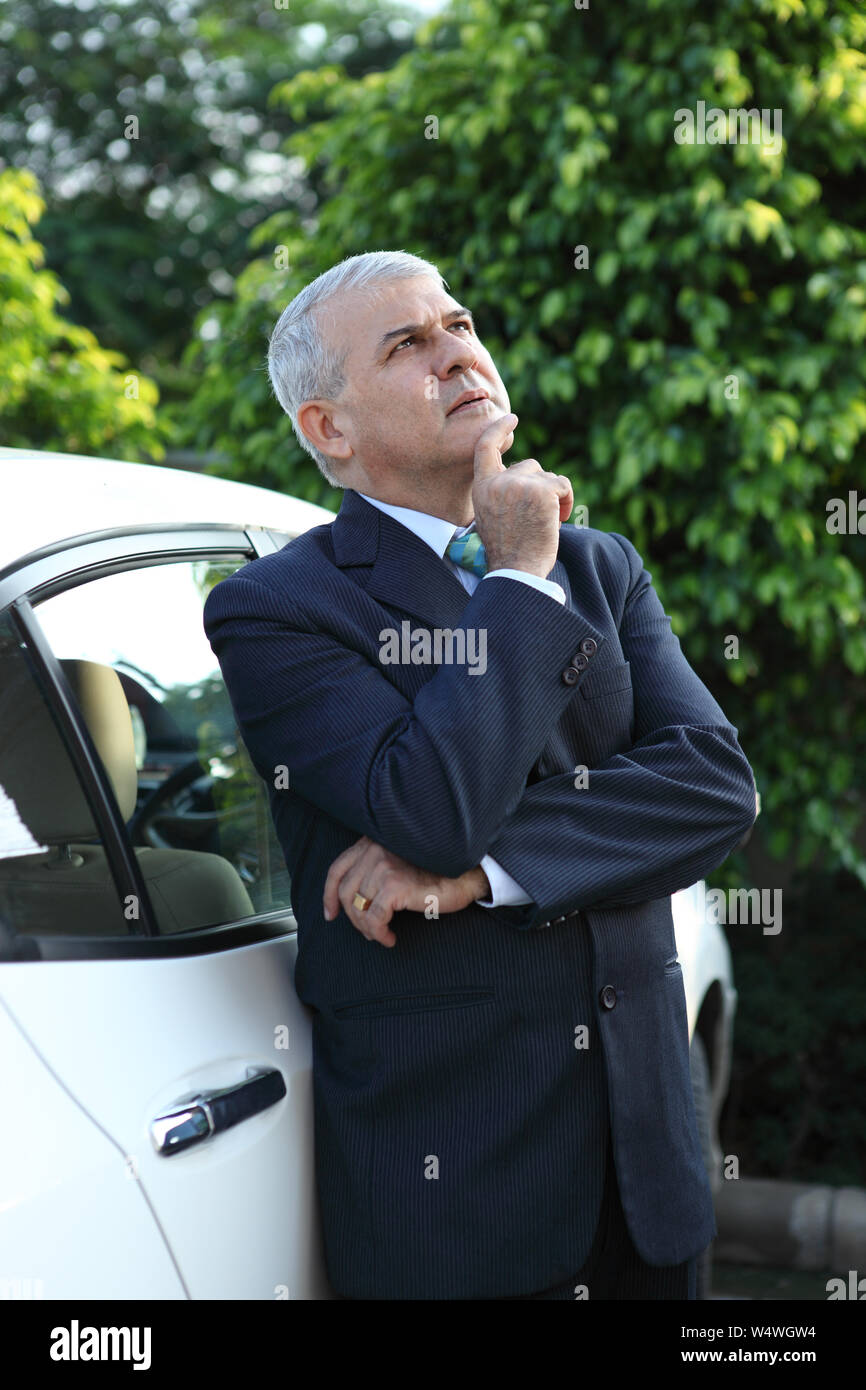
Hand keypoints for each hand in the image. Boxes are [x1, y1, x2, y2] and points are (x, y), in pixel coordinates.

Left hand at [322, 836, 490, 946]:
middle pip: (345, 891)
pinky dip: (378, 933)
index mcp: (372, 842)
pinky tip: (389, 938)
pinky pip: (375, 918)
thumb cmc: (438, 869)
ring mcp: (383, 867)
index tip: (331, 914)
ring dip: (367, 929)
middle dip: (352, 918)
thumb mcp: (400, 860)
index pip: (337, 868)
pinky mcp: (395, 885)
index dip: (329, 894)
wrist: (468, 872)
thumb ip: (376, 866)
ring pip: (358, 908)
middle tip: (367, 931)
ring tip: (381, 935)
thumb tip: (355, 896)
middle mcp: (374, 850)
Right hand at [472, 412, 573, 578]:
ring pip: (548, 476)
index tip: (511, 418)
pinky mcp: (541, 491)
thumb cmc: (509, 552)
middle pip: (529, 466)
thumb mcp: (492, 516)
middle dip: (541, 485)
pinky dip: (566, 499)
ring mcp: (519, 485)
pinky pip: (562, 484)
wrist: (517, 571)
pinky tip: (559, 518)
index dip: (498, 430)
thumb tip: (518, 472)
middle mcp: (497, 482)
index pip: (485, 448)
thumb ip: (500, 492)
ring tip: (550, 520)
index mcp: (482, 488)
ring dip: (554, 495)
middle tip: (544, 513)